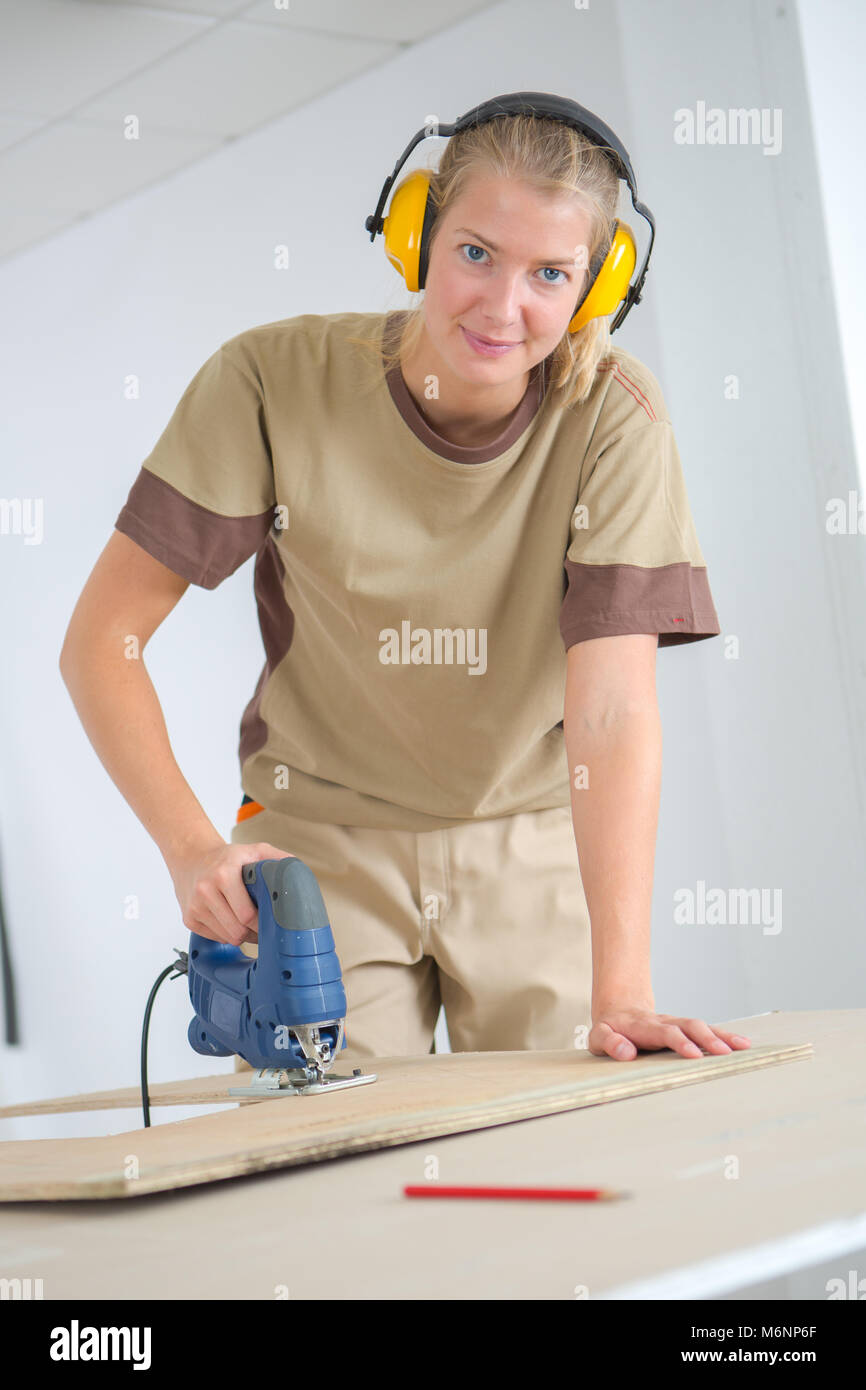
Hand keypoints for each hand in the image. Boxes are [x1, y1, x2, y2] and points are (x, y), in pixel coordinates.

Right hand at [166, 839, 295, 945]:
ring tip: (247, 923)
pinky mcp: (189, 918)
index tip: (272, 924)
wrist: (191, 857)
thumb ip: (277, 860)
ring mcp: (195, 907)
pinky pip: (214, 937)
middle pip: (237, 930)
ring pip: (226, 937)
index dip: (262, 924)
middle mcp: (206, 891)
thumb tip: (297, 873)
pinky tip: (229, 920)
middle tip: (262, 927)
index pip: (247, 915)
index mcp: (224, 874)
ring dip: (240, 935)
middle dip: (253, 933)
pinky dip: (225, 933)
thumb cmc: (226, 857)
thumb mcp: (254, 850)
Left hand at [589, 1007, 751, 1061]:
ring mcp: (677, 1024)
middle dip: (708, 1038)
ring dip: (722, 1036)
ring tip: (743, 1047)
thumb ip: (609, 1042)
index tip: (694, 1054)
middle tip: (725, 1053)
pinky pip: (707, 1032)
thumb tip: (626, 1052)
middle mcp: (665, 1022)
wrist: (619, 1011)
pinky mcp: (685, 1029)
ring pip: (702, 1027)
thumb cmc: (610, 1030)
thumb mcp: (598, 1037)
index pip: (665, 1032)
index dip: (680, 1042)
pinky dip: (725, 1037)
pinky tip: (742, 1045)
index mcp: (644, 1026)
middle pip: (689, 1025)